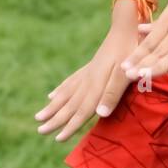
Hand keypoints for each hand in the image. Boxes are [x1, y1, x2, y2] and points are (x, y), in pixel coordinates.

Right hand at [34, 17, 139, 142]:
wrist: (124, 28)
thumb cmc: (129, 53)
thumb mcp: (126, 75)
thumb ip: (112, 94)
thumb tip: (99, 115)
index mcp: (96, 86)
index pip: (81, 111)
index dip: (70, 126)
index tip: (57, 139)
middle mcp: (87, 81)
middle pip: (68, 105)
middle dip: (54, 119)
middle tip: (40, 131)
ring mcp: (86, 74)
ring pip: (65, 94)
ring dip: (53, 107)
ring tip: (39, 116)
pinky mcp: (89, 67)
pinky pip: (70, 82)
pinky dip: (60, 90)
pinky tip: (51, 95)